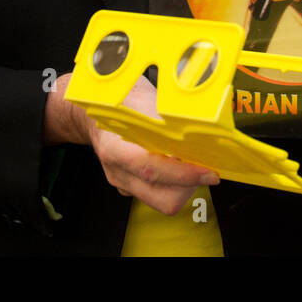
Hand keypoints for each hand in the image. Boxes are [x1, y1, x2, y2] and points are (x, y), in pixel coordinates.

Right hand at [46, 73, 218, 215]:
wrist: (91, 110)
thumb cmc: (120, 101)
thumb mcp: (146, 100)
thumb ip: (169, 119)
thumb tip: (201, 127)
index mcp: (117, 149)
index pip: (153, 170)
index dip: (185, 174)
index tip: (209, 172)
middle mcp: (119, 172)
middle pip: (162, 198)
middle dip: (189, 187)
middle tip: (203, 167)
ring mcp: (123, 182)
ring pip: (161, 201)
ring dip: (183, 187)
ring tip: (191, 164)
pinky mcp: (129, 186)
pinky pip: (156, 194)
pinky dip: (173, 184)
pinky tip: (176, 165)